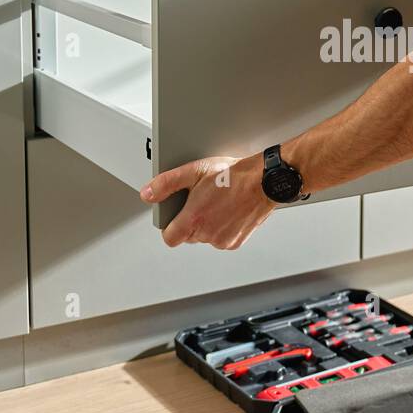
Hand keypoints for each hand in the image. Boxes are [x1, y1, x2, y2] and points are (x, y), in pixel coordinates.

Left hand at [140, 154, 273, 249]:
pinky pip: (222, 238)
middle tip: (202, 200)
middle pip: (188, 236)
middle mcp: (208, 234)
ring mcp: (223, 240)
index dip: (171, 226)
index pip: (170, 238)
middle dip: (192, 221)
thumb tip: (148, 194)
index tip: (177, 215)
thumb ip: (166, 184)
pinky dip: (223, 227)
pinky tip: (229, 210)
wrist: (264, 181)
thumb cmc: (234, 175)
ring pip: (206, 237)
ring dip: (208, 224)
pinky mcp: (236, 242)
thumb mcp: (195, 171)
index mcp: (194, 219)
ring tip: (218, 202)